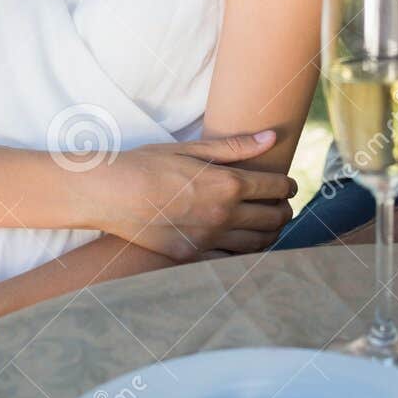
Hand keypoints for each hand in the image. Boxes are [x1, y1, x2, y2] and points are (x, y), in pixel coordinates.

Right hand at [103, 130, 297, 259]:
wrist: (110, 193)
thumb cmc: (148, 164)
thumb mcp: (192, 149)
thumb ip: (235, 147)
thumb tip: (271, 138)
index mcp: (228, 183)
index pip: (277, 187)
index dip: (287, 185)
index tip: (286, 185)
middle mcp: (224, 214)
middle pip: (274, 217)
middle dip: (283, 210)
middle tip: (280, 206)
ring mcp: (209, 239)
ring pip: (258, 243)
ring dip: (269, 234)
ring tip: (266, 226)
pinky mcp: (192, 256)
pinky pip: (232, 260)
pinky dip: (244, 253)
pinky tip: (240, 244)